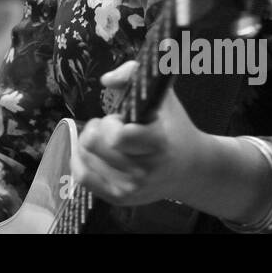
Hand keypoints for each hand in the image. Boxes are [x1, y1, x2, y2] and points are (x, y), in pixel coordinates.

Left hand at [73, 62, 210, 207]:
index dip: (111, 123)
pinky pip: (83, 177)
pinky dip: (80, 160)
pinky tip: (91, 151)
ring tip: (108, 141)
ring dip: (90, 143)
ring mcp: (131, 188)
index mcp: (158, 144)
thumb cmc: (174, 128)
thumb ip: (135, 74)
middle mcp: (145, 171)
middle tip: (112, 127)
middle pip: (94, 145)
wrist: (191, 169)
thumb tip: (106, 80)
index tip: (120, 118)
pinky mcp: (120, 198)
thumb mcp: (163, 97)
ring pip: (84, 158)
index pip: (118, 137)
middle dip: (97, 128)